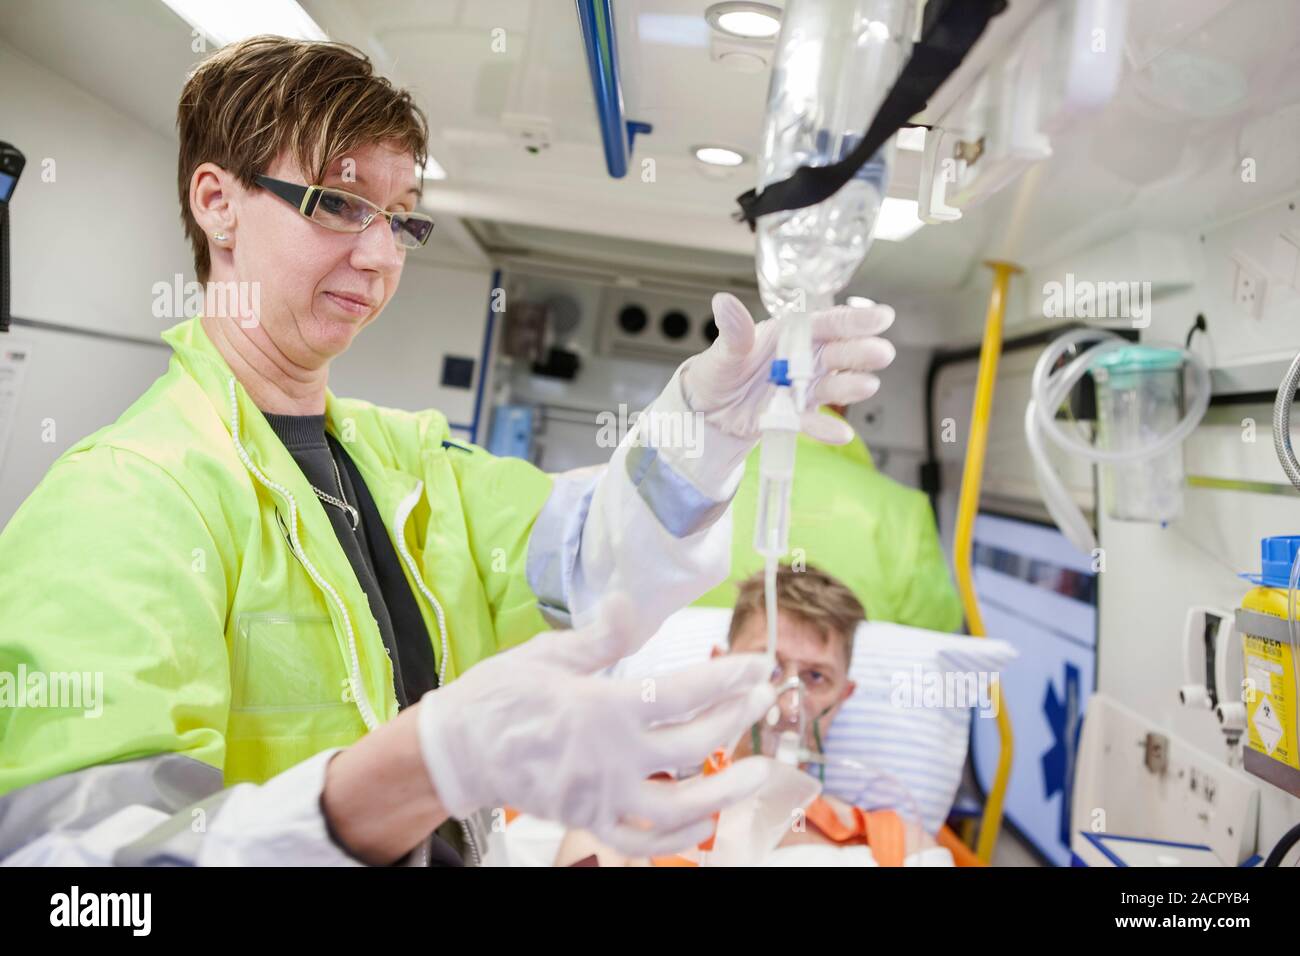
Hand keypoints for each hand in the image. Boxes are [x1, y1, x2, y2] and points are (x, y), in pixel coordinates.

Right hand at [416, 595, 775, 856]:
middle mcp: (611, 757)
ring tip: (759, 769)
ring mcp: (602, 796)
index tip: (759, 665)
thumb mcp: (547, 654)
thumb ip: (600, 636)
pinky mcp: (590, 819)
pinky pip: (642, 841)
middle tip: (763, 697)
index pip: (684, 692)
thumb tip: (628, 601)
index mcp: (603, 707)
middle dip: (738, 717)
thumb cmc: (498, 697)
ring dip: (727, 789)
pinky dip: (679, 838)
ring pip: (682, 805)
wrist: (454, 751)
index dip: (728, 678)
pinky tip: (707, 822)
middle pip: (695, 743)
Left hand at [680, 293, 896, 443]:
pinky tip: (841, 433)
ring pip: (834, 386)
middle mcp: (805, 359)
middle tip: (881, 353)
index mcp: (792, 334)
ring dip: (851, 387)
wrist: (709, 410)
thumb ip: (733, 331)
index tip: (883, 317)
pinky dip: (825, 428)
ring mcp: (804, 388)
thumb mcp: (724, 351)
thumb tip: (723, 302)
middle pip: (840, 353)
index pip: (829, 323)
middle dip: (862, 352)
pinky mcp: (796, 415)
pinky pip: (813, 421)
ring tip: (866, 386)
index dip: (857, 319)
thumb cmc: (720, 372)